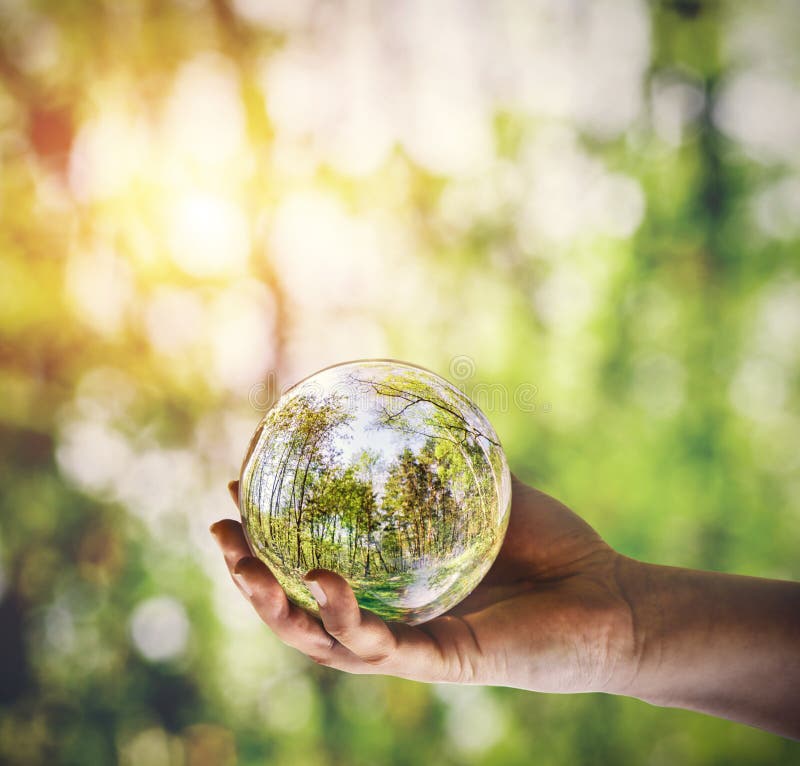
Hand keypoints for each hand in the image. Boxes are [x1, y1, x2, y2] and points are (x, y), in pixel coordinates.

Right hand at [210, 475, 637, 692]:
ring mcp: (413, 643)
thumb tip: (416, 414)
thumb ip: (453, 463)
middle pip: (301, 604)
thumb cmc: (556, 548)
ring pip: (320, 638)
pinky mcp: (440, 661)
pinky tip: (317, 579)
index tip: (237, 487)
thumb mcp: (491, 494)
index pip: (315, 559)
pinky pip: (377, 647)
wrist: (612, 597)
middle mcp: (395, 615)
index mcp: (397, 580)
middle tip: (217, 530)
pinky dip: (340, 617)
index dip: (271, 531)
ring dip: (272, 604)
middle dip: (251, 573)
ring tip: (241, 562)